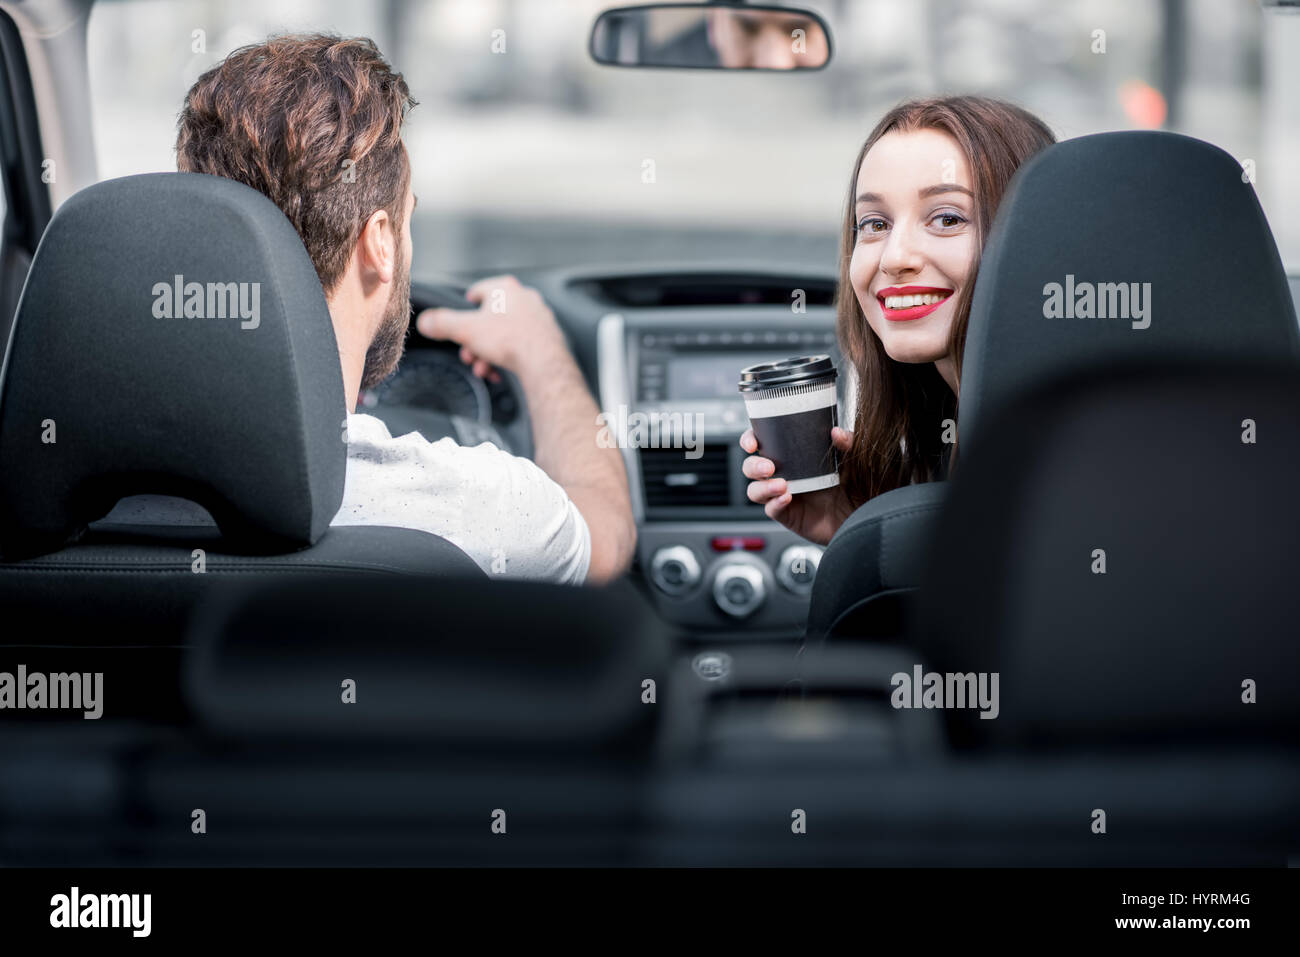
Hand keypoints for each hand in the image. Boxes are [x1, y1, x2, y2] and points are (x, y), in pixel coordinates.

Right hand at [415, 275, 567, 379]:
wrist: (544, 362)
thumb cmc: (509, 340)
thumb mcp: (465, 330)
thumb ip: (442, 323)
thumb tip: (425, 321)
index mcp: (504, 288)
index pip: (476, 291)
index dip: (463, 310)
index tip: (459, 325)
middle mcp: (523, 297)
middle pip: (489, 319)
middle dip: (475, 341)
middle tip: (469, 355)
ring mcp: (537, 316)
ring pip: (504, 335)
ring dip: (488, 353)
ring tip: (484, 368)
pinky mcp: (547, 335)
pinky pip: (519, 345)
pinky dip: (506, 358)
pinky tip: (499, 372)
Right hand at [740, 426, 854, 545]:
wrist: (863, 515)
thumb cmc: (855, 483)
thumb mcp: (853, 458)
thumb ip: (847, 443)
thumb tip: (836, 432)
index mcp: (791, 456)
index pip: (762, 443)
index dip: (750, 440)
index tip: (752, 442)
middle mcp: (783, 474)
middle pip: (750, 468)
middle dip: (753, 466)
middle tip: (769, 467)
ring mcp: (783, 495)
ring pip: (755, 490)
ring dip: (763, 487)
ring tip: (781, 485)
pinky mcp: (788, 515)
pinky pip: (771, 509)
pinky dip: (775, 503)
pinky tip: (786, 498)